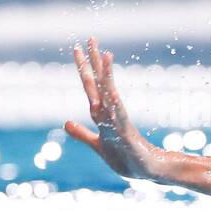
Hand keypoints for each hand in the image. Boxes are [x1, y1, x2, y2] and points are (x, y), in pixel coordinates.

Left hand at [64, 38, 164, 179]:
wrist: (144, 172)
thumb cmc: (124, 159)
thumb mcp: (97, 145)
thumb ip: (81, 134)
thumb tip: (66, 122)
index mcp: (102, 114)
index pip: (90, 85)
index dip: (84, 67)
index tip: (78, 48)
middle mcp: (110, 113)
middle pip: (99, 83)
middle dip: (94, 62)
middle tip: (91, 38)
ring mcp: (119, 121)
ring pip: (110, 94)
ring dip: (107, 75)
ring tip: (105, 55)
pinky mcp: (126, 133)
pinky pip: (119, 115)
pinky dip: (115, 103)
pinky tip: (111, 90)